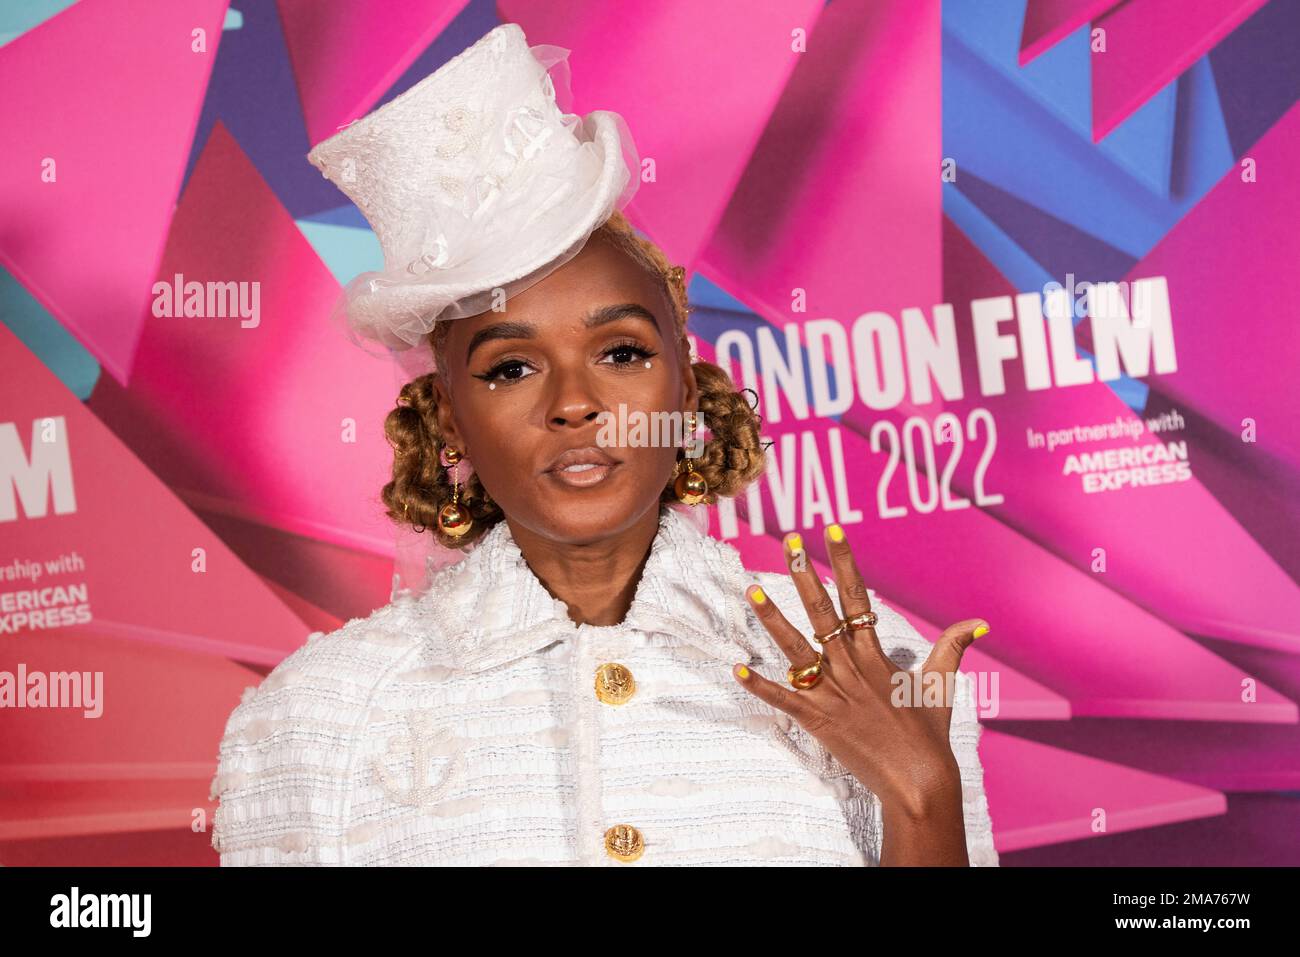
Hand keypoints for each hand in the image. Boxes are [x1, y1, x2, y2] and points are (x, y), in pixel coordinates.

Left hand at [731, 524, 988, 820]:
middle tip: (787, 542)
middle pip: (823, 612)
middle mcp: (852, 668)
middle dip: (803, 575)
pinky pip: (786, 700)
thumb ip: (951, 648)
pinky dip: (761, 687)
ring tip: (750, 591)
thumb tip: (978, 622)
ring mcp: (833, 694)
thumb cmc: (928, 736)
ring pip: (797, 649)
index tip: (831, 530)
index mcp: (876, 655)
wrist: (920, 784)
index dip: (844, 562)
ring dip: (773, 620)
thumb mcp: (941, 686)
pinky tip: (737, 670)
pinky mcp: (819, 722)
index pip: (857, 597)